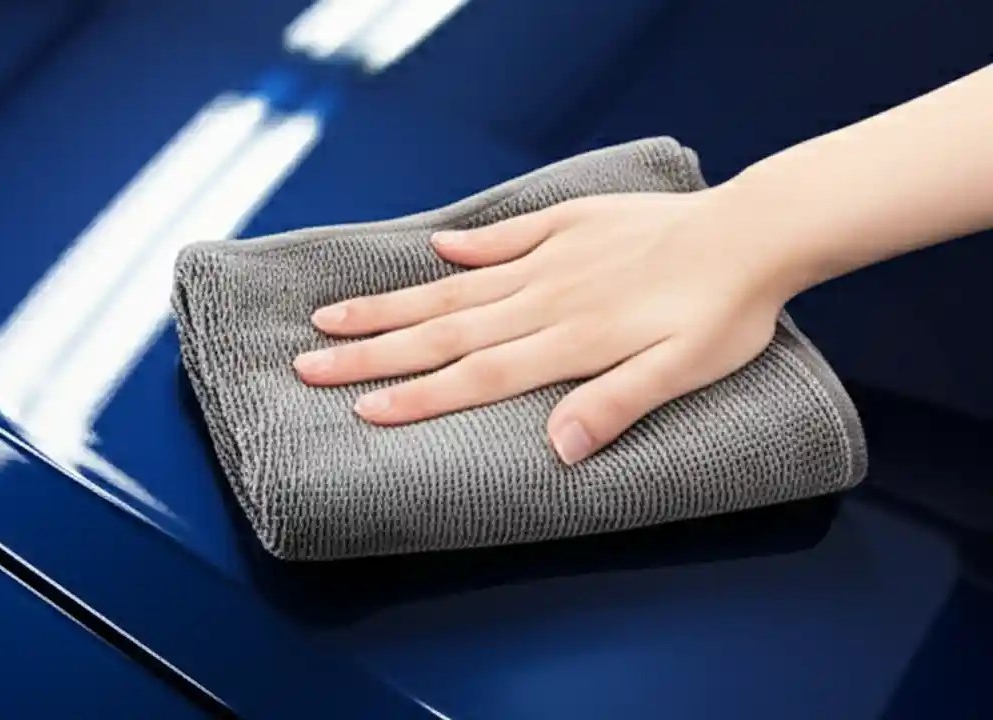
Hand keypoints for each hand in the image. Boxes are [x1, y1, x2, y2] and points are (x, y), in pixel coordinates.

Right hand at [292, 187, 791, 463]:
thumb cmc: (726, 311)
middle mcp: (547, 298)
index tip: (360, 407)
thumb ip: (617, 404)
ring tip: (336, 312)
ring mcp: (553, 258)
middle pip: (445, 331)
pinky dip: (469, 243)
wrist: (754, 231)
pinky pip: (507, 235)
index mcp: (571, 340)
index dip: (417, 395)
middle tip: (309, 361)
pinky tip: (434, 249)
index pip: (477, 374)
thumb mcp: (686, 371)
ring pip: (458, 286)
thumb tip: (558, 448)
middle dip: (373, 351)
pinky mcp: (570, 224)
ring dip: (395, 303)